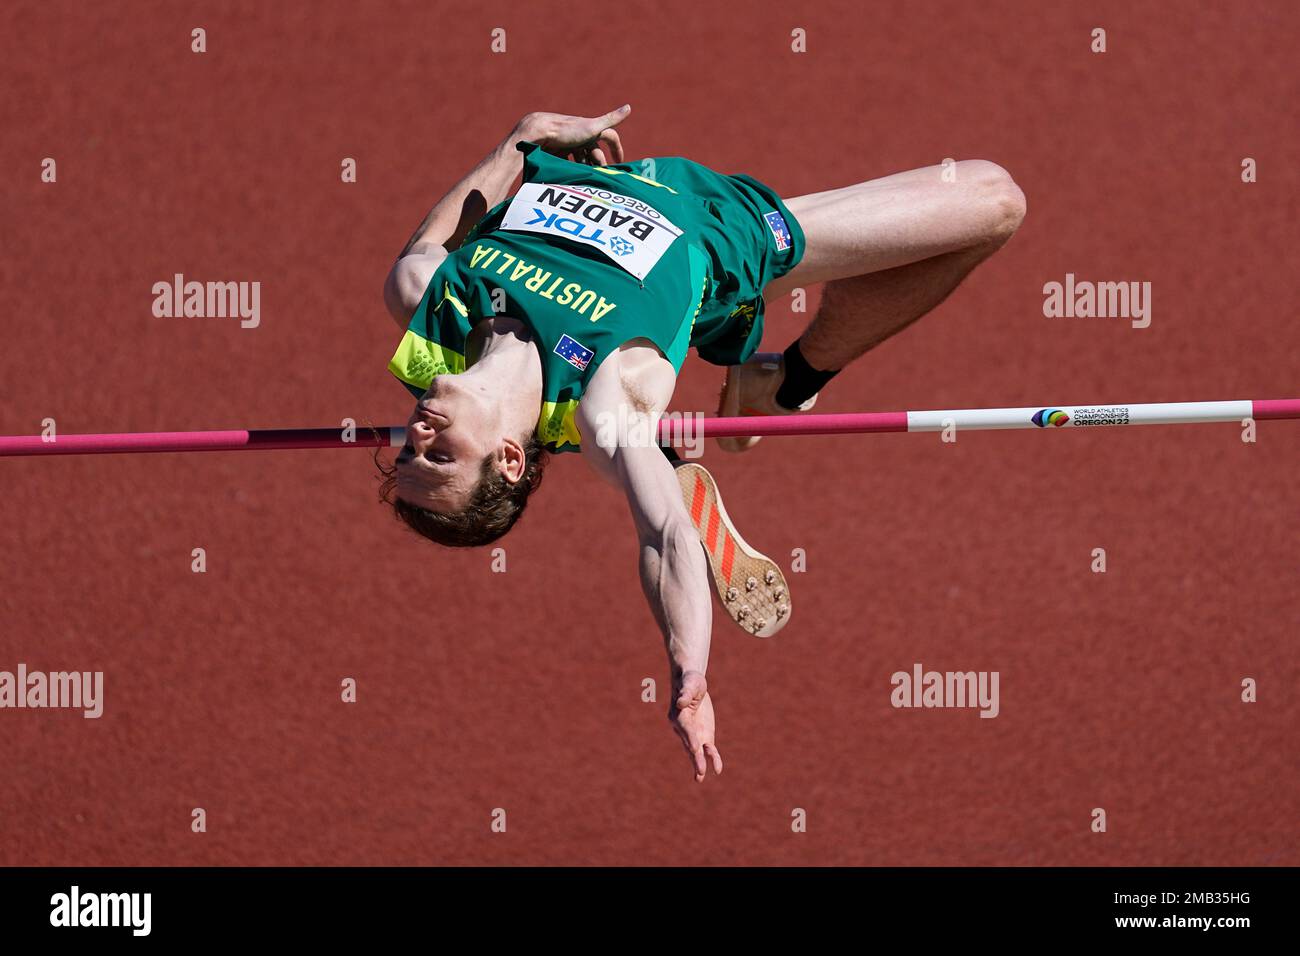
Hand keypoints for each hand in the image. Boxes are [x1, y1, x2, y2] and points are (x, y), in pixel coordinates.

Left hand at [512, 105, 629, 165]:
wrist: (539, 133)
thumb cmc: (567, 130)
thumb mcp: (592, 127)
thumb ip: (611, 119)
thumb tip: (630, 106)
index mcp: (591, 128)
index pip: (609, 137)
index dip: (616, 149)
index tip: (619, 163)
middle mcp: (580, 134)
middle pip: (595, 151)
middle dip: (599, 163)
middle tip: (601, 176)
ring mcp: (569, 143)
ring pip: (582, 158)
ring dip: (587, 167)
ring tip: (587, 178)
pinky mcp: (558, 151)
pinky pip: (569, 162)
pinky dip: (573, 169)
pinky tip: (574, 176)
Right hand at [669, 670, 722, 781]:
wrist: (692, 684)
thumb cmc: (690, 681)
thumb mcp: (690, 684)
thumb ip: (685, 693)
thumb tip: (681, 702)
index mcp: (678, 716)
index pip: (686, 729)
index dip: (691, 739)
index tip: (696, 749)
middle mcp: (684, 729)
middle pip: (690, 744)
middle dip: (695, 758)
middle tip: (700, 770)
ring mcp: (694, 734)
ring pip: (697, 752)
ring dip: (700, 763)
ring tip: (700, 777)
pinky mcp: (704, 736)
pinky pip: (709, 749)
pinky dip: (713, 759)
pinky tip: (718, 769)